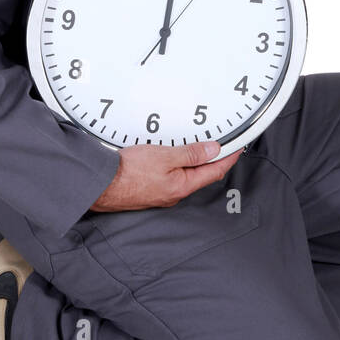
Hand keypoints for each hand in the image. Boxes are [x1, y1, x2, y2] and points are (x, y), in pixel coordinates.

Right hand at [89, 140, 244, 211]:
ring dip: (196, 162)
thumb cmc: (127, 172)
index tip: (239, 147)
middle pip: (202, 175)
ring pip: (187, 176)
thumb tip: (213, 150)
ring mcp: (162, 193)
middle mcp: (174, 193)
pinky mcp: (150, 190)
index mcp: (182, 186)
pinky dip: (180, 166)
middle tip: (226, 146)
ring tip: (203, 149)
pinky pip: (172, 177)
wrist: (101, 184)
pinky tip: (175, 158)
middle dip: (215, 161)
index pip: (215, 171)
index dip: (229, 158)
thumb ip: (190, 153)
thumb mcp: (164, 156)